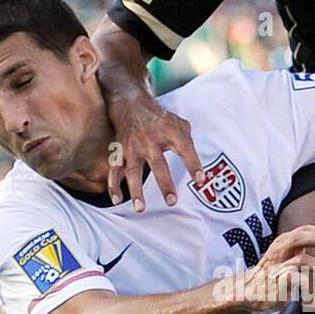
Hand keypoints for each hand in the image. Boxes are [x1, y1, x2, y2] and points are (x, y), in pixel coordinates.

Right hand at [97, 57, 205, 210]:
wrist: (131, 105)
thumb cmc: (160, 119)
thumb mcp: (179, 124)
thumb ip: (189, 143)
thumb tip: (199, 170)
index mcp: (169, 132)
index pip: (185, 149)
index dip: (193, 164)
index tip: (200, 180)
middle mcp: (150, 140)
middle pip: (158, 164)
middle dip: (165, 184)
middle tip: (172, 202)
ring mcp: (133, 148)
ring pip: (133, 171)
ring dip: (136, 191)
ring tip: (140, 208)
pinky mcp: (120, 152)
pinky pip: (115, 171)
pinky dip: (114, 186)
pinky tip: (117, 201)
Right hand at [239, 225, 314, 312]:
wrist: (249, 292)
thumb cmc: (275, 271)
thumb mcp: (288, 253)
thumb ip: (307, 245)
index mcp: (283, 243)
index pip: (303, 231)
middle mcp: (279, 252)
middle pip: (298, 239)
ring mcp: (277, 268)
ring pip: (298, 261)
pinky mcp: (275, 286)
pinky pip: (289, 280)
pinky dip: (301, 280)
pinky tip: (308, 284)